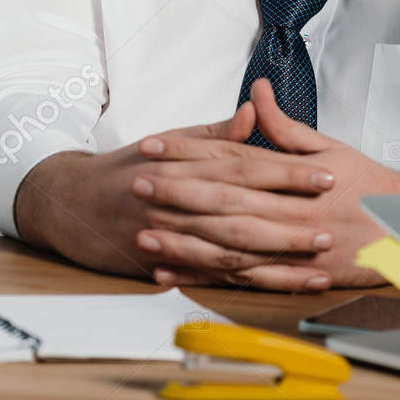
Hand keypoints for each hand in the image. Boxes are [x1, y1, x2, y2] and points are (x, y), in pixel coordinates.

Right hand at [13, 102, 338, 288]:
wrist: (69, 201)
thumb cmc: (128, 168)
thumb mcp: (169, 140)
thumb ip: (216, 133)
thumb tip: (253, 111)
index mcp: (187, 162)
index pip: (247, 165)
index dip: (289, 173)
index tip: (328, 175)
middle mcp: (179, 198)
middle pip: (243, 210)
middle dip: (291, 220)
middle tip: (331, 226)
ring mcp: (169, 235)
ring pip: (230, 250)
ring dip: (276, 259)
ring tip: (316, 264)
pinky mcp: (161, 264)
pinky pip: (210, 277)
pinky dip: (245, 284)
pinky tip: (277, 288)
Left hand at [134, 78, 399, 289]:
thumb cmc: (367, 186)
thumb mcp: (332, 147)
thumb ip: (286, 126)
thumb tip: (256, 93)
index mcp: (295, 175)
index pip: (233, 157)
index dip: (190, 151)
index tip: (153, 145)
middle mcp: (291, 211)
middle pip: (224, 201)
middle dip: (177, 193)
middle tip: (138, 185)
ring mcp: (290, 247)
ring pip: (228, 244)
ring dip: (183, 241)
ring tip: (143, 235)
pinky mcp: (290, 275)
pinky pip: (239, 279)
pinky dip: (203, 278)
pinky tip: (170, 276)